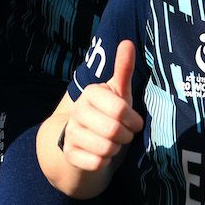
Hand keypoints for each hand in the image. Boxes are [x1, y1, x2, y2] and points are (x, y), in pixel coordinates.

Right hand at [62, 40, 143, 174]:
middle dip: (126, 136)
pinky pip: (96, 163)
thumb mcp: (118, 92)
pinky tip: (101, 154)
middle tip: (124, 134)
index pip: (120, 109)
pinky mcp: (69, 154)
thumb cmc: (107, 112)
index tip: (135, 122)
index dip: (133, 119)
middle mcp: (77, 111)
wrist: (82, 139)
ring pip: (106, 148)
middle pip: (114, 131)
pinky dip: (105, 162)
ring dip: (116, 149)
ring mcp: (71, 133)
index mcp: (91, 93)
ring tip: (113, 142)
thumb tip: (127, 42)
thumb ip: (123, 69)